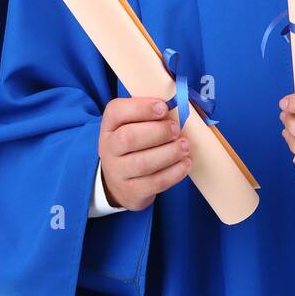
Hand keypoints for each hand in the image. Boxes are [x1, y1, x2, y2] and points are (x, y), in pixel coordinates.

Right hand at [98, 96, 191, 210]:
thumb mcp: (135, 125)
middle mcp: (109, 148)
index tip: (164, 107)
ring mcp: (117, 171)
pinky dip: (175, 172)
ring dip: (170, 153)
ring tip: (185, 146)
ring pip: (143, 163)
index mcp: (110, 125)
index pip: (117, 111)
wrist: (119, 181)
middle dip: (158, 132)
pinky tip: (186, 163)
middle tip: (176, 130)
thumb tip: (180, 105)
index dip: (141, 108)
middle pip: (129, 138)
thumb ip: (152, 114)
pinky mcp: (131, 191)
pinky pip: (155, 182)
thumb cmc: (135, 145)